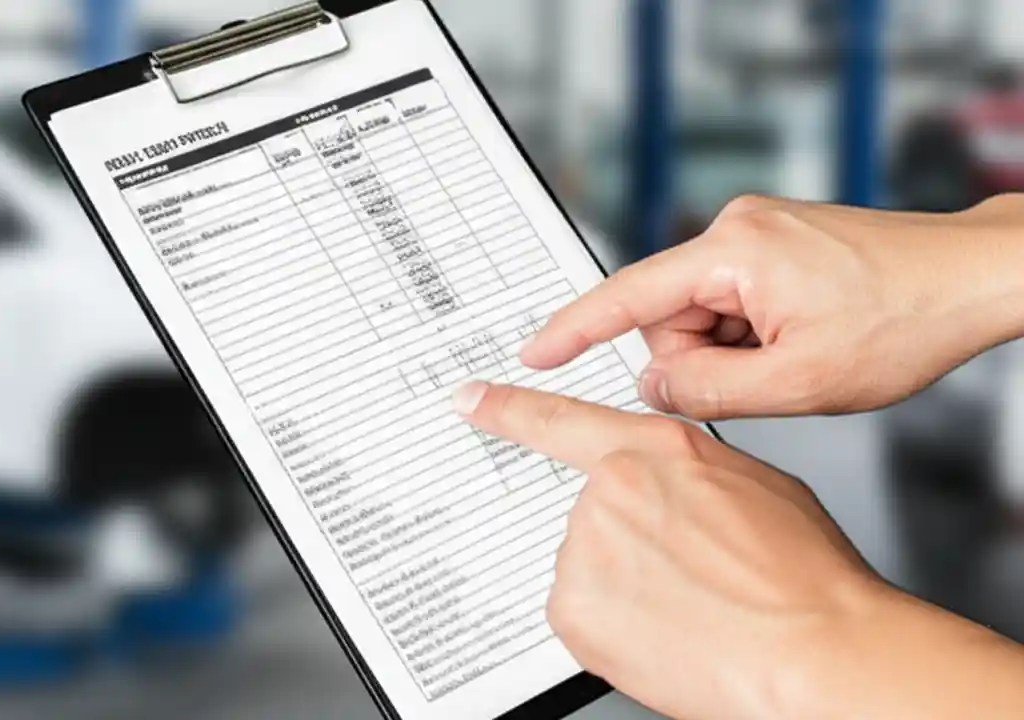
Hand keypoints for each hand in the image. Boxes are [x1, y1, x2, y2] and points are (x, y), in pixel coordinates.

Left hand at [455, 380, 1023, 719]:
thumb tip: (670, 486)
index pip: (558, 421)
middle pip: (591, 514)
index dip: (507, 409)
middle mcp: (608, 491)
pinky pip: (582, 612)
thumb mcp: (756, 486)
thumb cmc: (803, 578)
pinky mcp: (572, 608)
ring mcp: (583, 549)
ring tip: (689, 608)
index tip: (469, 400)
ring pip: (589, 567)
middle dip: (628, 541)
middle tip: (686, 574)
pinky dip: (614, 626)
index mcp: (654, 451)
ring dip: (624, 586)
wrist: (813, 654)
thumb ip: (688, 471)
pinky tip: (664, 632)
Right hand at [521, 194, 1023, 418]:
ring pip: (702, 316)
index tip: (534, 355)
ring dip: (735, 350)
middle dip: (703, 359)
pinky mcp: (773, 245)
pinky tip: (800, 339)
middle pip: (670, 317)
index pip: (627, 297)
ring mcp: (756, 234)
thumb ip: (709, 392)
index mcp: (734, 251)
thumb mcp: (801, 381)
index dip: (574, 330)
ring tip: (797, 355)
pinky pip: (731, 302)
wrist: (973, 280)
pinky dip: (752, 334)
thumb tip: (653, 388)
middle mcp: (737, 230)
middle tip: (765, 377)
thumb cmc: (907, 318)